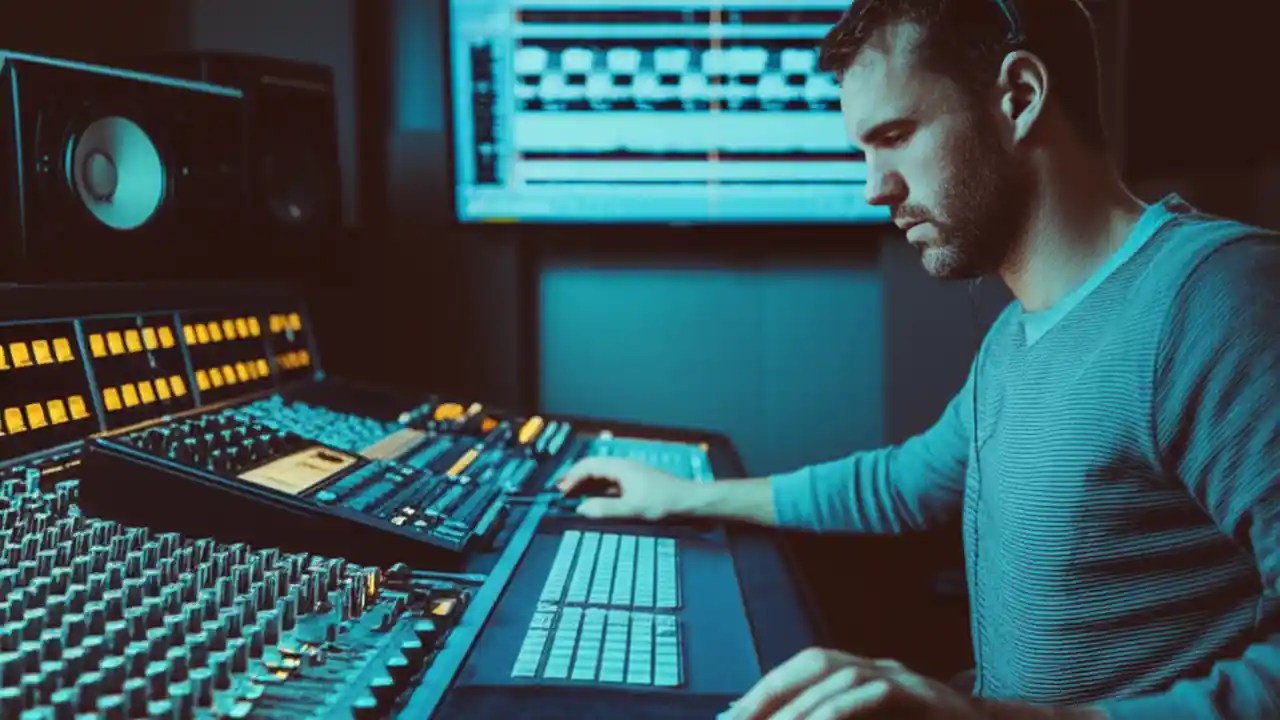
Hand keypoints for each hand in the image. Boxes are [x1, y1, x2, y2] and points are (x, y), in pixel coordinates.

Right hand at [555, 457, 697, 520]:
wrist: (690, 500)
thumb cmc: (663, 502)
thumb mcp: (633, 508)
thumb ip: (605, 508)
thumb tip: (580, 508)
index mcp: (620, 466)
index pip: (588, 465)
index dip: (571, 477)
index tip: (559, 491)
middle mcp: (623, 465)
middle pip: (593, 466)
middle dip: (575, 477)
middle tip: (561, 492)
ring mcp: (630, 472)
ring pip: (601, 473)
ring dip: (586, 482)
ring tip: (573, 495)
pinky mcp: (635, 480)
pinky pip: (610, 480)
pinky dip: (598, 488)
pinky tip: (596, 499)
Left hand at [727, 648, 984, 719]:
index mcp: (869, 676)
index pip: (809, 667)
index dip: (770, 686)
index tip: (735, 714)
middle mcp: (884, 668)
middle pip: (818, 661)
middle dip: (774, 689)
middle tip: (739, 718)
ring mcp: (907, 679)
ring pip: (843, 676)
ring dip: (801, 706)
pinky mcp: (926, 697)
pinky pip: (874, 696)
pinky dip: (837, 712)